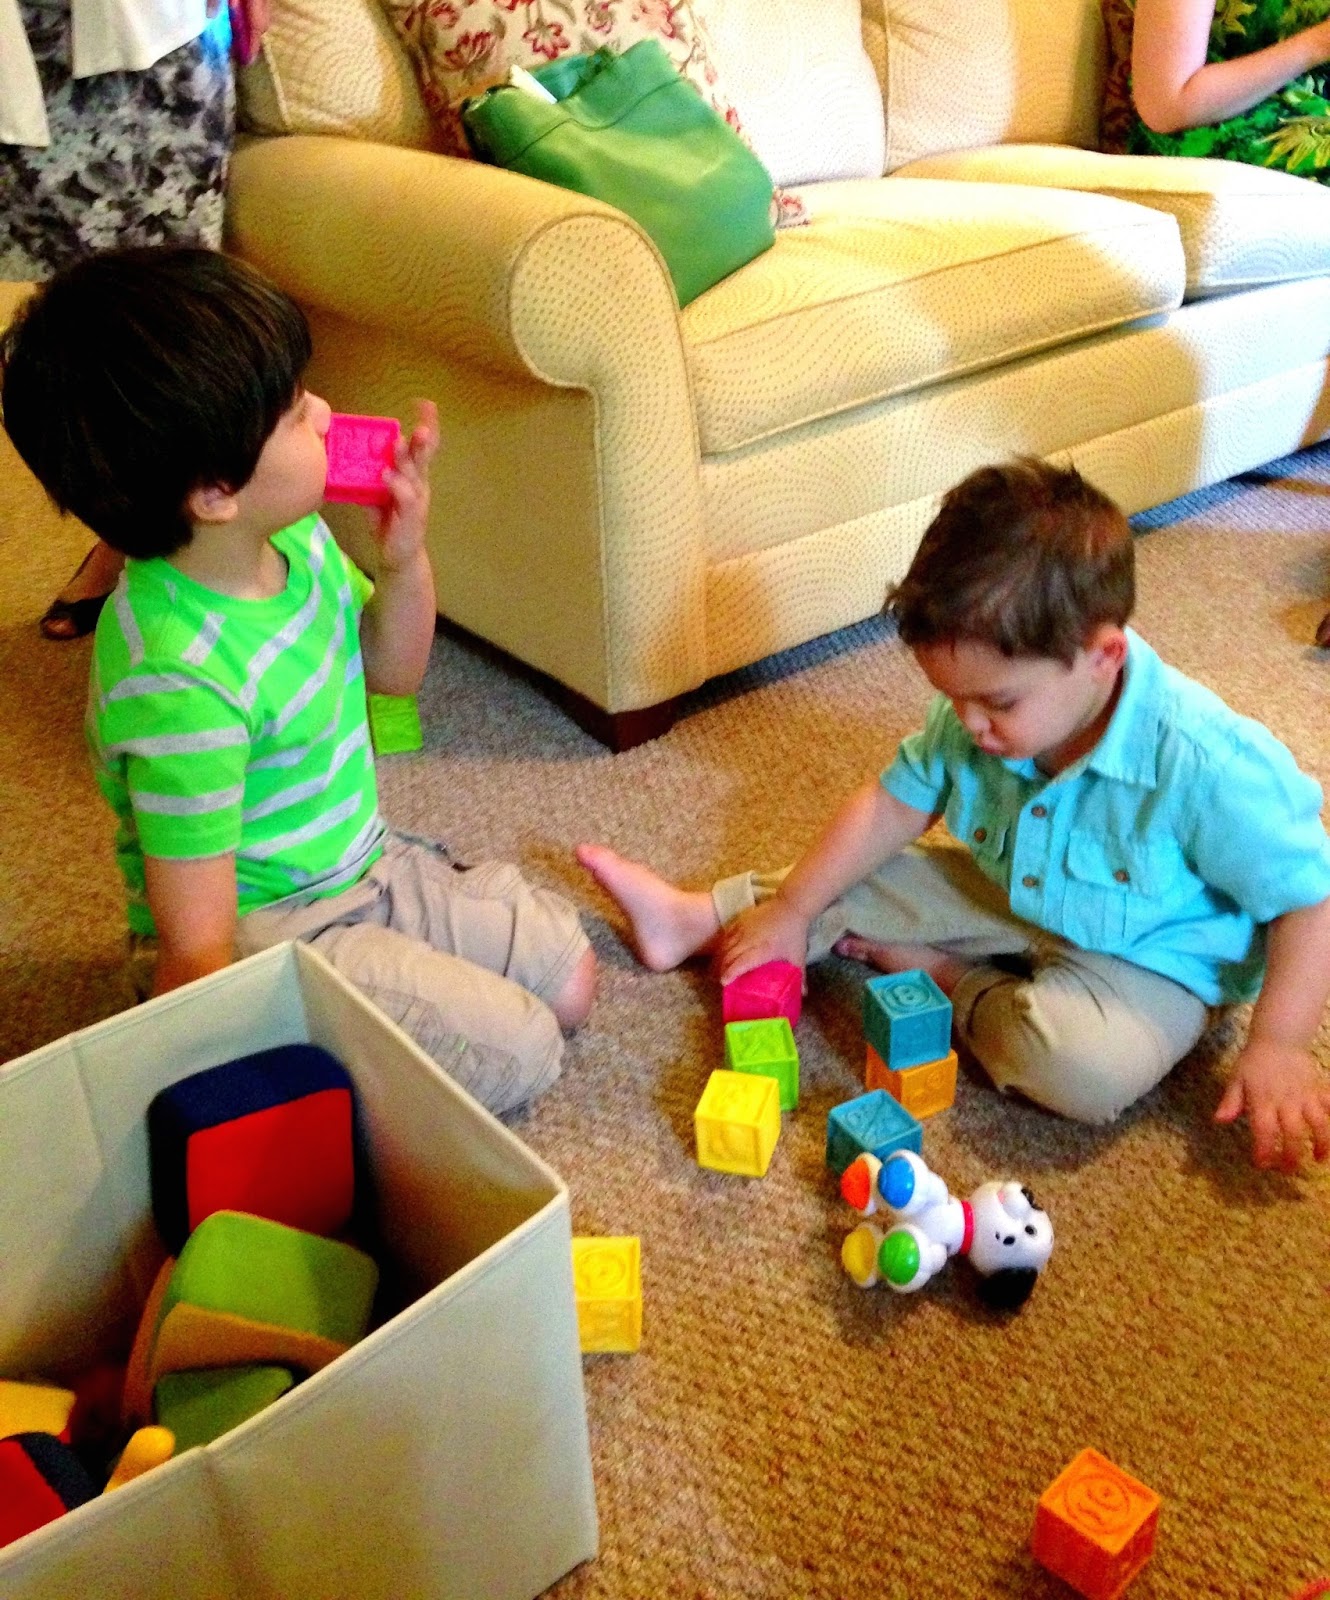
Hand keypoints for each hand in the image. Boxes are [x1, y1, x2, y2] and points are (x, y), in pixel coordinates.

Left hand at [373, 401, 439, 574]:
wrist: (399, 559)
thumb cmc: (389, 524)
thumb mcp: (376, 496)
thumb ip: (367, 478)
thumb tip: (346, 458)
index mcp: (413, 476)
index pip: (422, 447)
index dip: (427, 425)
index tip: (426, 404)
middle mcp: (419, 485)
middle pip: (423, 456)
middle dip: (424, 438)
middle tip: (421, 422)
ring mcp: (417, 501)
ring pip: (414, 474)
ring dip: (405, 457)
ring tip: (396, 443)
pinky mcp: (411, 518)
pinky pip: (405, 497)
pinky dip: (396, 485)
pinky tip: (387, 476)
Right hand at [715, 895, 808, 985]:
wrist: (791, 905)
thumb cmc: (794, 933)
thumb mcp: (798, 957)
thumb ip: (800, 977)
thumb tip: (803, 994)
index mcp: (761, 951)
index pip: (740, 964)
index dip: (730, 973)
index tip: (723, 982)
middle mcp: (748, 940)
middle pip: (728, 956)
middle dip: (722, 969)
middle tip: (722, 978)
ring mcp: (742, 929)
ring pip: (725, 945)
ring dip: (721, 957)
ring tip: (720, 967)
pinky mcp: (740, 920)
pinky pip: (727, 934)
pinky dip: (723, 944)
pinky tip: (723, 950)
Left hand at [1214, 1037, 1329, 1170]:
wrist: (1279, 1038)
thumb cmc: (1254, 1061)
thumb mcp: (1237, 1078)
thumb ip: (1230, 1101)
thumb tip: (1218, 1121)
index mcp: (1263, 1100)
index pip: (1264, 1130)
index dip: (1265, 1150)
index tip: (1263, 1164)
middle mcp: (1286, 1101)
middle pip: (1292, 1132)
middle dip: (1292, 1155)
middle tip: (1289, 1170)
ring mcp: (1305, 1096)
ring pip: (1319, 1123)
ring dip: (1321, 1143)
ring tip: (1319, 1160)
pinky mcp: (1319, 1091)